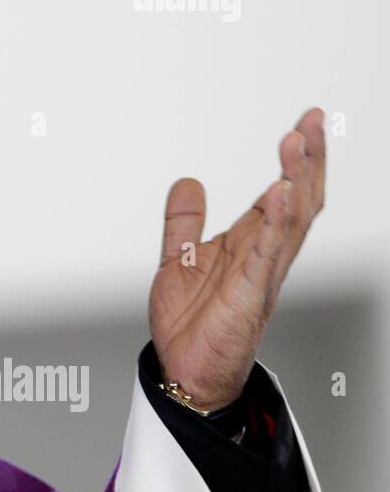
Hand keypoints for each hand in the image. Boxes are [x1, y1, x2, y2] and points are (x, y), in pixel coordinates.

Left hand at [148, 108, 325, 410]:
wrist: (183, 370)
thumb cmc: (190, 324)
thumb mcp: (178, 258)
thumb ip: (184, 222)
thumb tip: (187, 182)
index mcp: (250, 245)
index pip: (283, 194)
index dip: (296, 160)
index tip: (305, 123)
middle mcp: (263, 257)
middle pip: (299, 200)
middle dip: (308, 160)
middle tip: (312, 121)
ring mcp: (260, 275)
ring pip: (290, 220)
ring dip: (295, 179)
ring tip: (297, 142)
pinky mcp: (248, 295)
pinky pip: (266, 254)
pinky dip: (275, 222)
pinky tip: (280, 193)